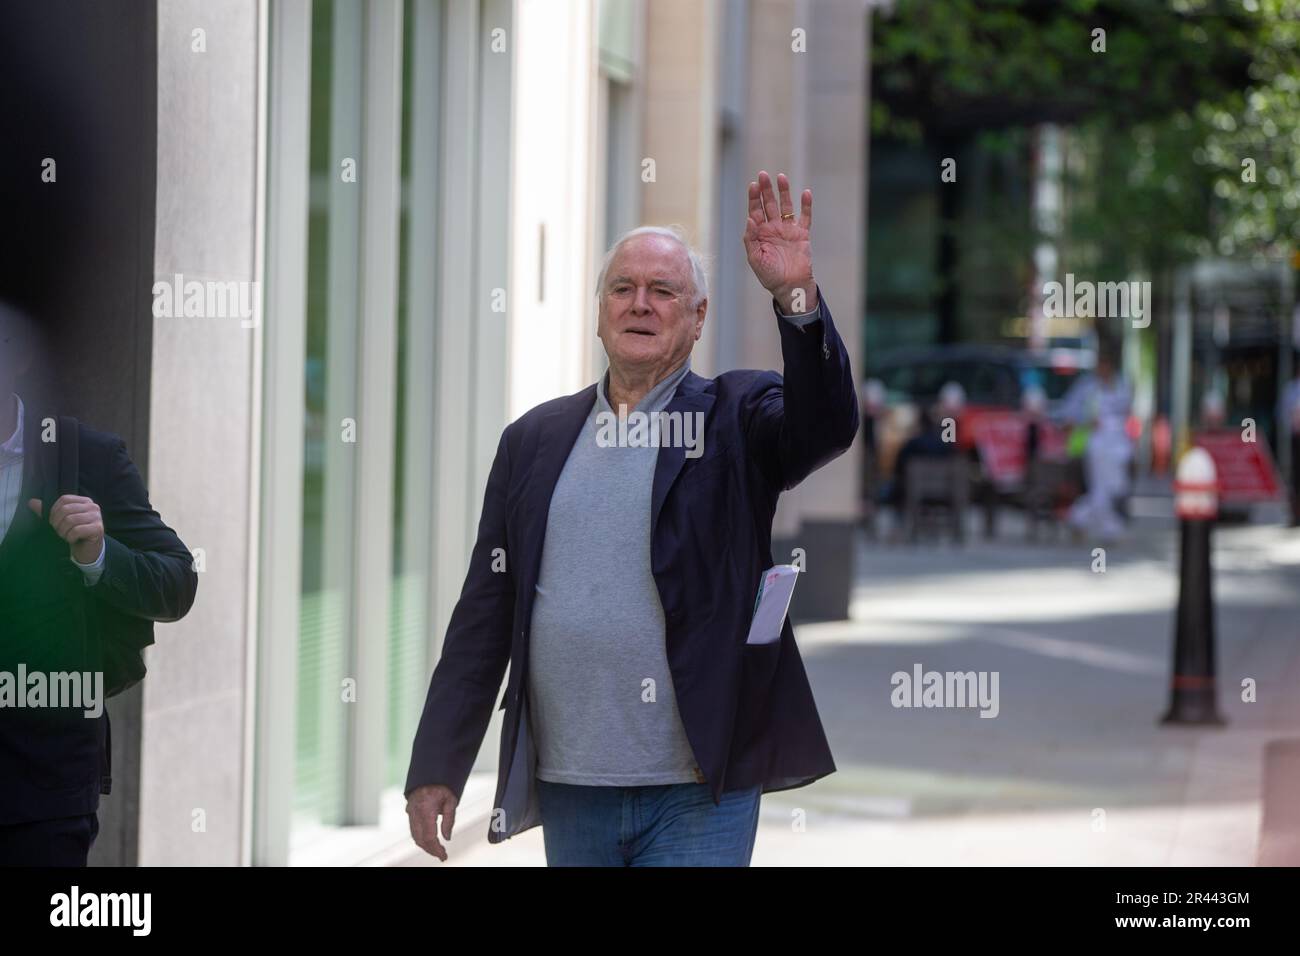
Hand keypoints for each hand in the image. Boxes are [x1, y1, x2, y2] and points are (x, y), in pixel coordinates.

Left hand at [28, 495, 103, 564]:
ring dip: (63, 531)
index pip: (64, 499)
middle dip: (57, 523)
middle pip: (66, 510)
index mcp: (84, 501)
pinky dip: (70, 537)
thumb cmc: (74, 533)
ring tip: (65, 536)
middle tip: (58, 531)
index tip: (53, 522)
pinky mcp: (98, 528)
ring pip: (71, 520)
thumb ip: (48, 511)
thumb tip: (32, 502)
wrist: (87, 550)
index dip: (54, 511)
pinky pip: (77, 530)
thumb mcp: (60, 521)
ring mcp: (97, 517)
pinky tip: (72, 540)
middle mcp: (92, 506)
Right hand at [407, 783, 456, 861]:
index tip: (444, 856)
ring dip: (425, 845)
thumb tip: (447, 838)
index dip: (436, 849)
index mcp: (426, 809)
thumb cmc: (443, 784)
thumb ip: (449, 820)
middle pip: (420, 839)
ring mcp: (410, 811)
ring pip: (414, 835)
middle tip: (441, 855)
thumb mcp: (451, 800)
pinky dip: (420, 837)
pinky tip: (429, 841)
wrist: (430, 771)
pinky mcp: (409, 810)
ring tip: (437, 850)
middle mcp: (415, 812)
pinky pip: (413, 828)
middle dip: (430, 850)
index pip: (429, 836)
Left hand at [743, 170, 816, 313]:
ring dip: (784, 192)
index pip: (755, 211)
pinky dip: (806, 205)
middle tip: (763, 175)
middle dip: (766, 190)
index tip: (753, 185)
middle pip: (769, 204)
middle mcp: (773, 228)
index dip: (754, 198)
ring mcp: (788, 230)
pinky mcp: (802, 234)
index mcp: (760, 233)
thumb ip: (750, 238)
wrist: (789, 286)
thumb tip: (749, 219)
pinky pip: (805, 217)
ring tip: (781, 177)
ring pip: (786, 206)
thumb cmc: (769, 275)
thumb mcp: (755, 258)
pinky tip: (806, 193)